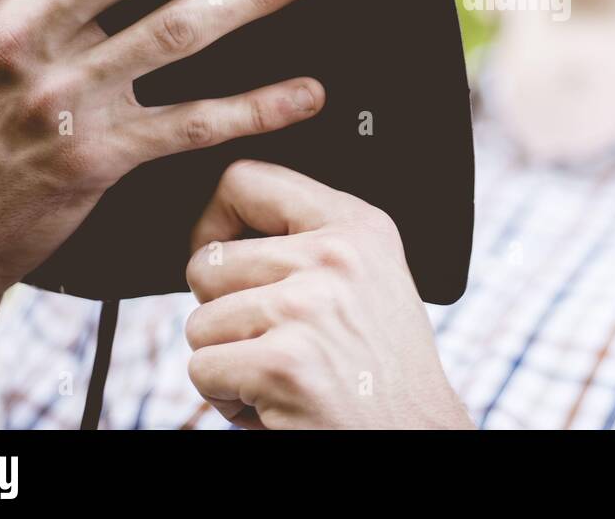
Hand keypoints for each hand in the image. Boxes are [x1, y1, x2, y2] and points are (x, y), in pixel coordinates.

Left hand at [185, 161, 472, 428]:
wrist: (415, 435)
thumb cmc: (383, 368)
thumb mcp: (370, 277)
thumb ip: (311, 241)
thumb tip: (221, 226)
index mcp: (357, 225)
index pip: (246, 179)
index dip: (214, 219)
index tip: (226, 256)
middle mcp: (336, 256)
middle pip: (206, 262)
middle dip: (221, 312)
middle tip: (270, 340)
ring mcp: (307, 307)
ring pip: (199, 322)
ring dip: (227, 360)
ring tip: (280, 373)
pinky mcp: (283, 362)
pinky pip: (202, 370)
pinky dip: (228, 399)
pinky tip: (277, 401)